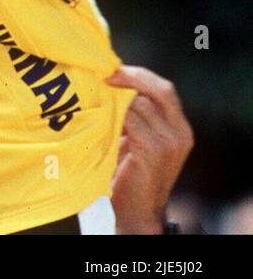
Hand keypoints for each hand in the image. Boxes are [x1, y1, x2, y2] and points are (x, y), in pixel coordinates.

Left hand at [106, 65, 193, 233]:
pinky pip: (132, 121)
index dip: (139, 75)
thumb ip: (134, 113)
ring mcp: (170, 142)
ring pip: (141, 103)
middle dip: (130, 79)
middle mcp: (180, 132)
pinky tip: (103, 119)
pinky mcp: (154, 151)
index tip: (113, 69)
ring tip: (99, 99)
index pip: (164, 88)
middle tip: (104, 77)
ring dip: (117, 99)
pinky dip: (115, 116)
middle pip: (159, 90)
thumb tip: (110, 81)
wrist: (138, 209)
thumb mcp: (138, 137)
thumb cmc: (132, 170)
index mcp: (179, 126)